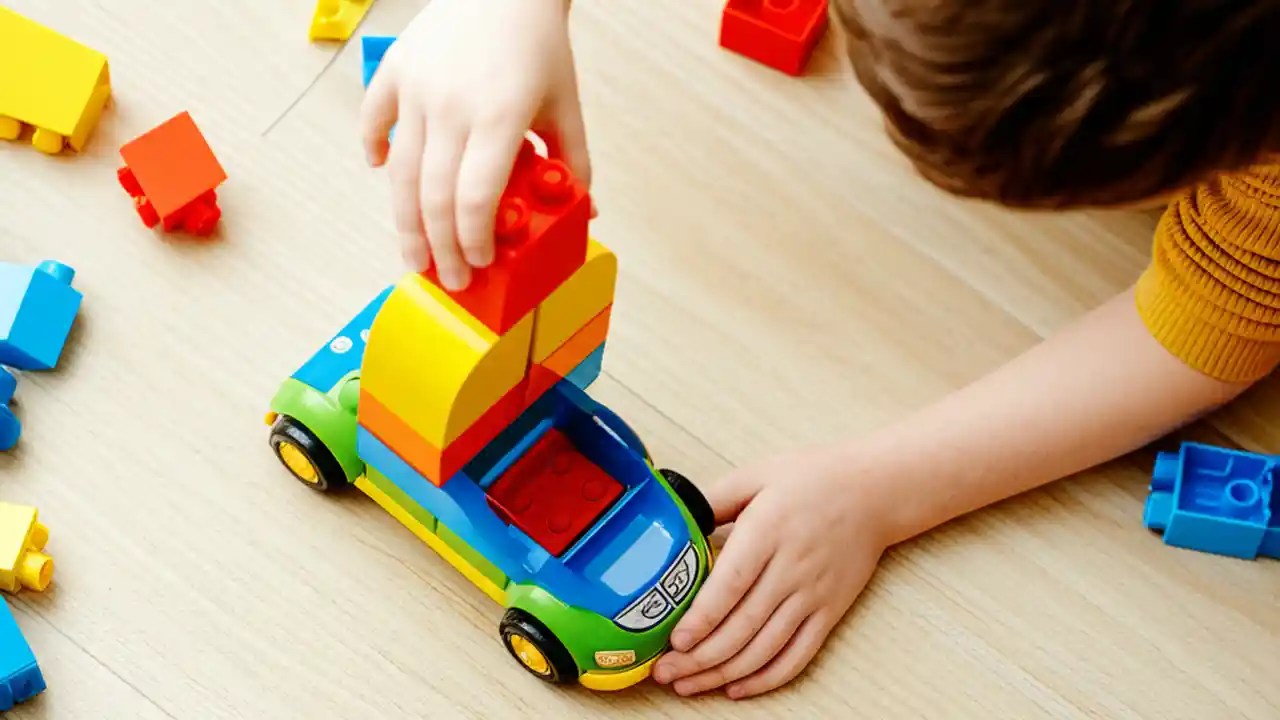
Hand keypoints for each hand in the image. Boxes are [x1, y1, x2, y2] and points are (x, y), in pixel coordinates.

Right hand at [360, 0, 588, 289]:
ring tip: (414, 256)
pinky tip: (384, 174)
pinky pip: (374, 120)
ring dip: (405, 223)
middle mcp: (452, 107)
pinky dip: (375, 150)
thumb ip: (574, 161)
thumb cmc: (537, 44)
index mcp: (498, 117)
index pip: (475, 198)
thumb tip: (586, 210)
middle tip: (450, 279)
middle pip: (434, 197)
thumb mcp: (565, 104)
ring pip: (401, 173)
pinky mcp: (395, 71)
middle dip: (441, 248)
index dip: (474, 240)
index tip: (482, 264)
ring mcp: (417, 89)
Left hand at [653, 447, 892, 697]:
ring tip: (688, 685)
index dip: (702, 618)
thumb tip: (677, 518)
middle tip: (664, 672)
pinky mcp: (830, 612)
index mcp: (768, 531)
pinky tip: (737, 686)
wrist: (875, 491)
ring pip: (764, 648)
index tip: (675, 640)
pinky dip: (766, 678)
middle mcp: (791, 569)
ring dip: (723, 673)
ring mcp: (813, 595)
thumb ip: (714, 498)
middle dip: (699, 656)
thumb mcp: (758, 474)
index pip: (731, 584)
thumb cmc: (813, 478)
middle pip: (742, 626)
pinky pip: (798, 655)